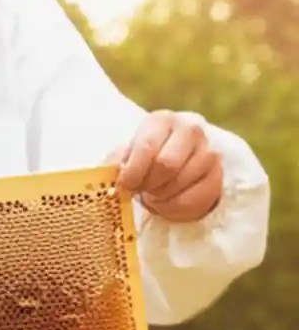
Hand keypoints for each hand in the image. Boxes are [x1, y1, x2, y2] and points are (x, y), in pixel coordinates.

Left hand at [107, 110, 222, 222]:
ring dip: (161, 197)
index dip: (133, 171)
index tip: (124, 185)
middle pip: (167, 165)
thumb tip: (110, 176)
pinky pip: (196, 200)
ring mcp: (209, 151)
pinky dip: (175, 208)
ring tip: (153, 194)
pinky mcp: (218, 175)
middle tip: (141, 190)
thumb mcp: (126, 153)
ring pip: (182, 184)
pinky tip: (166, 203)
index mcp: (162, 120)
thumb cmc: (143, 156)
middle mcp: (190, 130)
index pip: (147, 146)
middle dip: (149, 183)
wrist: (174, 158)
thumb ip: (116, 162)